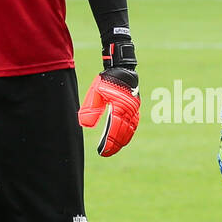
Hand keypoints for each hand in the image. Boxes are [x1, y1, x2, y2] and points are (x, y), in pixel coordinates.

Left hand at [78, 39, 138, 155]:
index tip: (103, 151)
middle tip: (108, 153)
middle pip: (123, 132)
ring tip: (116, 148)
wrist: (122, 68)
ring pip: (130, 129)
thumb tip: (86, 125)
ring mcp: (134, 109)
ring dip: (123, 140)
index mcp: (119, 107)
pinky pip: (134, 124)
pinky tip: (124, 138)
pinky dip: (129, 133)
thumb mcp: (96, 92)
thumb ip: (91, 109)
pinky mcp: (135, 107)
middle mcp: (129, 110)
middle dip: (116, 144)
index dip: (109, 142)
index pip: (114, 130)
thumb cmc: (107, 80)